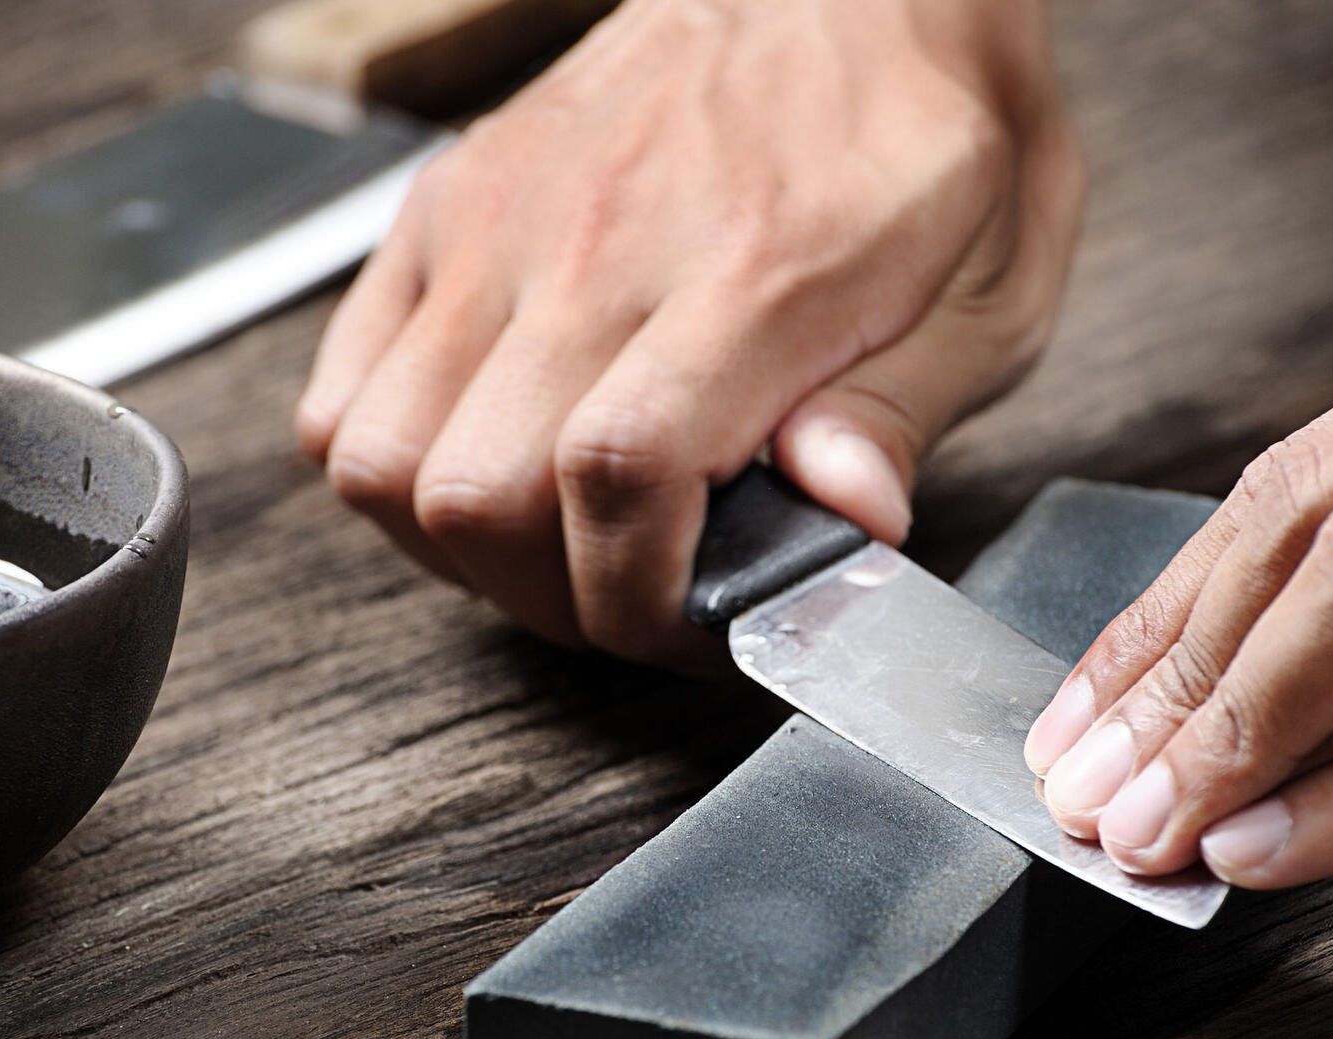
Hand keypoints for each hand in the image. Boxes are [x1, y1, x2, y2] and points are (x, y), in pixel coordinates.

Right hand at [296, 0, 1081, 668]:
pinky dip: (385, 462)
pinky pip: (338, 387)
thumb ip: (905, 412)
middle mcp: (599, 244)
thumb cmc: (920, 120)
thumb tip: (841, 523)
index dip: (635, 601)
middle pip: (476, 495)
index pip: (620, 478)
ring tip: (553, 543)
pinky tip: (485, 462)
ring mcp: (499, 223)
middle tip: (634, 593)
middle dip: (555, 600)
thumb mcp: (994, 278)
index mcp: (752, 271)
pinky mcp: (442, 208)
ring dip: (459, 545)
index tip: (691, 624)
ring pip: (378, 457)